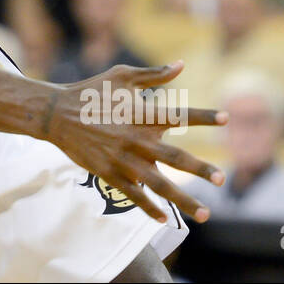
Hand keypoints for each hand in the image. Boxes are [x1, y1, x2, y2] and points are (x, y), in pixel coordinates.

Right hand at [42, 62, 226, 223]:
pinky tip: (164, 218)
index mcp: (142, 113)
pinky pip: (133, 195)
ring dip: (183, 200)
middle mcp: (136, 138)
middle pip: (175, 156)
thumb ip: (154, 75)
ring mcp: (122, 158)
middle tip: (221, 179)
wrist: (57, 113)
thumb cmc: (92, 91)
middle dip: (200, 169)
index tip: (226, 120)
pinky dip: (149, 208)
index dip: (204, 117)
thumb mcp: (121, 76)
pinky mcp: (108, 173)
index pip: (179, 115)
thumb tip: (181, 65)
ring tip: (205, 214)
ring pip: (158, 184)